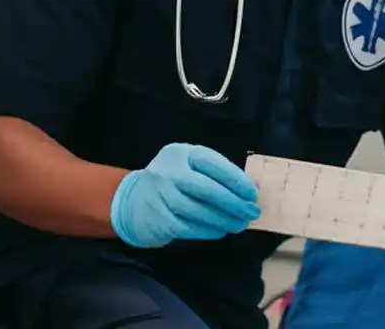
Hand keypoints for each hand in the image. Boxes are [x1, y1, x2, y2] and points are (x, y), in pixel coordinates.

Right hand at [111, 143, 260, 247]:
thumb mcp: (188, 165)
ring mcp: (161, 196)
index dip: (236, 179)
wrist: (132, 201)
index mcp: (181, 154)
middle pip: (208, 189)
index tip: (252, 193)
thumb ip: (213, 173)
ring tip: (239, 224)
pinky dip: (209, 230)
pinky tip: (220, 230)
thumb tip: (246, 191)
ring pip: (199, 211)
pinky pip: (189, 227)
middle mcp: (169, 172)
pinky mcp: (159, 219)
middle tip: (251, 212)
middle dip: (234, 203)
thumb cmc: (172, 181)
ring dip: (224, 219)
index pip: (213, 164)